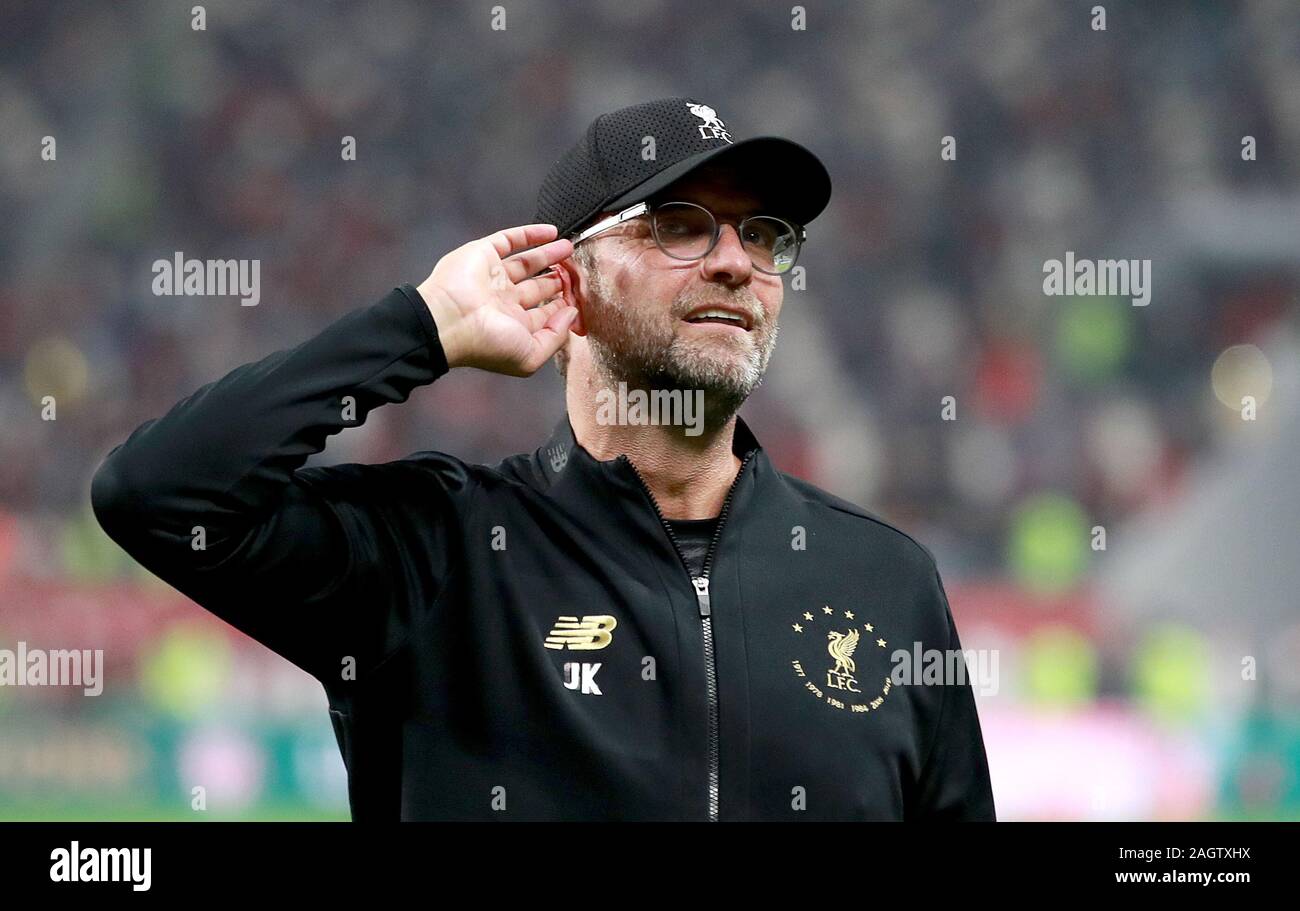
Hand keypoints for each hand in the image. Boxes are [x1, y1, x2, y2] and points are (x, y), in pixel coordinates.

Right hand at [416, 224, 576, 375]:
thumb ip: (556, 336)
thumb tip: (572, 314)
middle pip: (536, 286)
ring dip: (548, 254)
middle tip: (575, 270)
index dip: (561, 305)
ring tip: (569, 247)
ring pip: (526, 261)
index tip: (578, 297)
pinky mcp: (482, 253)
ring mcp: (492, 276)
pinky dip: (530, 234)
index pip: (541, 313)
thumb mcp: (530, 355)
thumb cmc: (488, 343)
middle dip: (557, 279)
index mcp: (511, 325)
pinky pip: (509, 239)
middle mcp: (501, 300)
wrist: (449, 321)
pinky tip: (552, 232)